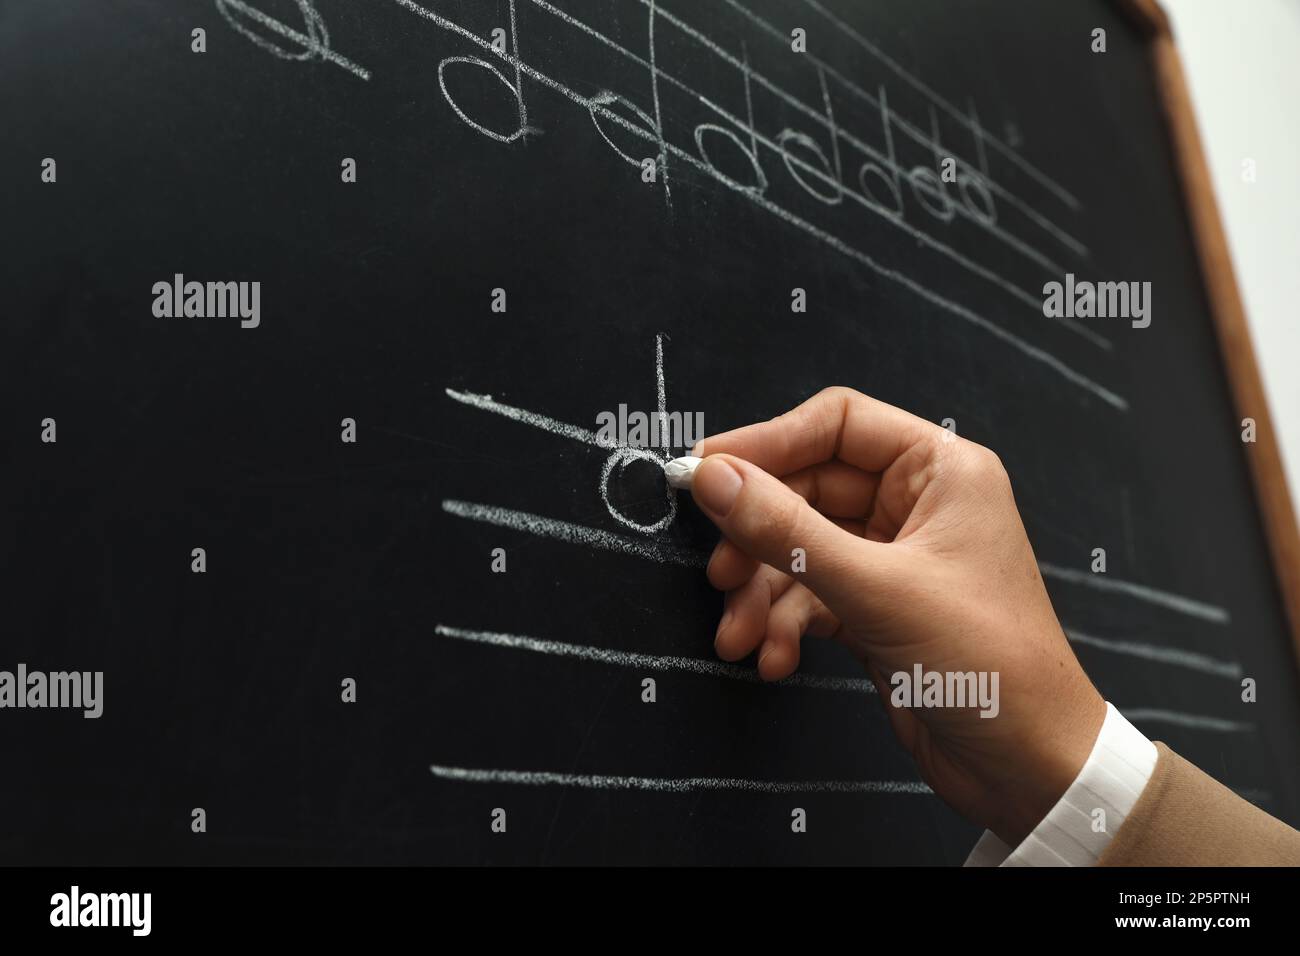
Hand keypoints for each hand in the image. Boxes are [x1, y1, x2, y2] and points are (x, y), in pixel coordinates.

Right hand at [690, 387, 1105, 845]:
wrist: (1030, 769)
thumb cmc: (992, 666)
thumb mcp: (878, 589)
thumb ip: (787, 531)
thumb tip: (715, 478)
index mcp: (940, 471)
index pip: (836, 424)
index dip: (766, 443)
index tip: (706, 471)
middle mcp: (916, 505)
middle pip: (806, 490)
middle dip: (757, 537)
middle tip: (720, 570)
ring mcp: (894, 559)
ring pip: (799, 549)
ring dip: (762, 593)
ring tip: (740, 634)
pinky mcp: (876, 608)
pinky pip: (809, 596)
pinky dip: (784, 624)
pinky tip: (775, 657)